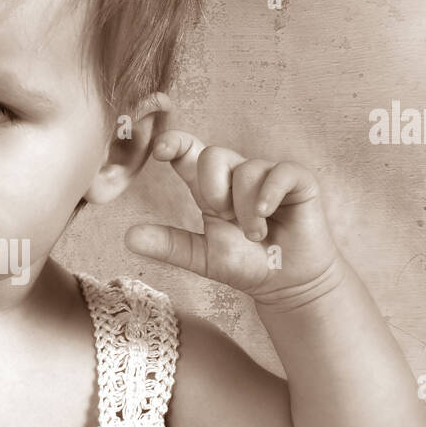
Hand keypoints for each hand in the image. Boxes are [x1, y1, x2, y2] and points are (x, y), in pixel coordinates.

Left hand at [125, 130, 344, 303]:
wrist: (287, 283)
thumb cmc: (246, 265)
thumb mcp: (202, 257)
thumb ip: (169, 245)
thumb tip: (128, 237)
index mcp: (210, 187)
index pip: (187, 152)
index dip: (173, 143)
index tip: (159, 151)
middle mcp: (236, 175)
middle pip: (213, 155)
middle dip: (213, 190)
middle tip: (224, 218)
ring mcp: (267, 175)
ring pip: (246, 170)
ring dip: (246, 210)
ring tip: (255, 235)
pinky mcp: (297, 181)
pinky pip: (280, 172)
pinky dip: (270, 193)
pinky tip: (267, 214)